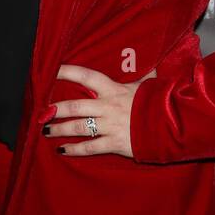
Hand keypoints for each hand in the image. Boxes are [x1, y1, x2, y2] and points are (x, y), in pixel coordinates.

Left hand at [41, 63, 157, 157]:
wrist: (173, 125)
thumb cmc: (159, 103)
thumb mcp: (149, 85)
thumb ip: (144, 76)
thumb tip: (151, 64)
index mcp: (114, 89)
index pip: (86, 76)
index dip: (68, 71)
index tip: (52, 70)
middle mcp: (108, 106)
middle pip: (74, 105)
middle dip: (55, 109)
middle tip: (42, 112)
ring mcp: (110, 125)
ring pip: (78, 127)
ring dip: (59, 129)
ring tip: (46, 131)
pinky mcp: (114, 143)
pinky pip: (89, 147)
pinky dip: (74, 149)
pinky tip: (63, 150)